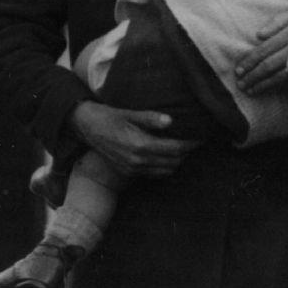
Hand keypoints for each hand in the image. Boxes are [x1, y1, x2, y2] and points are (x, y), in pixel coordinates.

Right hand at [71, 101, 193, 178]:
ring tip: (183, 148)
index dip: (190, 144)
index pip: (175, 148)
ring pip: (166, 170)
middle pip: (174, 162)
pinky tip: (167, 155)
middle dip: (186, 153)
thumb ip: (150, 118)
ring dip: (177, 161)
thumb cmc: (110, 117)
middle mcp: (137, 160)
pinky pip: (154, 174)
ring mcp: (132, 168)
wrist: (87, 128)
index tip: (200, 138)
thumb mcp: (130, 113)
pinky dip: (164, 167)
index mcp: (140, 144)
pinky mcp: (128, 172)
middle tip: (194, 142)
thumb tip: (170, 121)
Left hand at [231, 12, 287, 95]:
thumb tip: (258, 35)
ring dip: (264, 84)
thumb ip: (276, 22)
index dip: (249, 61)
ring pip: (279, 75)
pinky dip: (280, 85)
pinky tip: (271, 90)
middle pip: (268, 64)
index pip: (263, 50)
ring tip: (251, 91)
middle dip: (253, 76)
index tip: (238, 71)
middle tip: (240, 85)